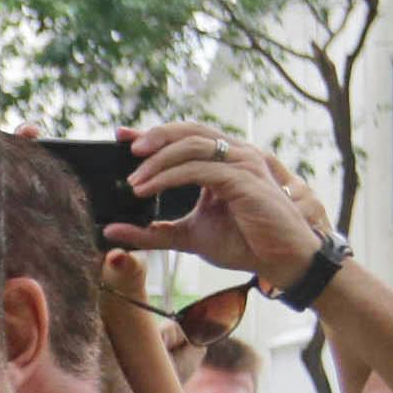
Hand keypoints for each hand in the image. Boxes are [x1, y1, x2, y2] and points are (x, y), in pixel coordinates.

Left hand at [115, 125, 324, 292]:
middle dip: (155, 135)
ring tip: (133, 182)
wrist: (281, 261)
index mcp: (222, 162)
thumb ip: (151, 233)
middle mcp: (234, 155)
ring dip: (158, 161)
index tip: (122, 135)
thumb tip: (111, 231)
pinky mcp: (245, 179)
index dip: (153, 133)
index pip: (184, 138)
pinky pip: (200, 169)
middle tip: (127, 149)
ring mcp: (242, 164)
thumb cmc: (243, 244)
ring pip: (192, 146)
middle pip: (189, 131)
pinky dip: (170, 177)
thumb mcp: (187, 237)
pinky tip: (148, 189)